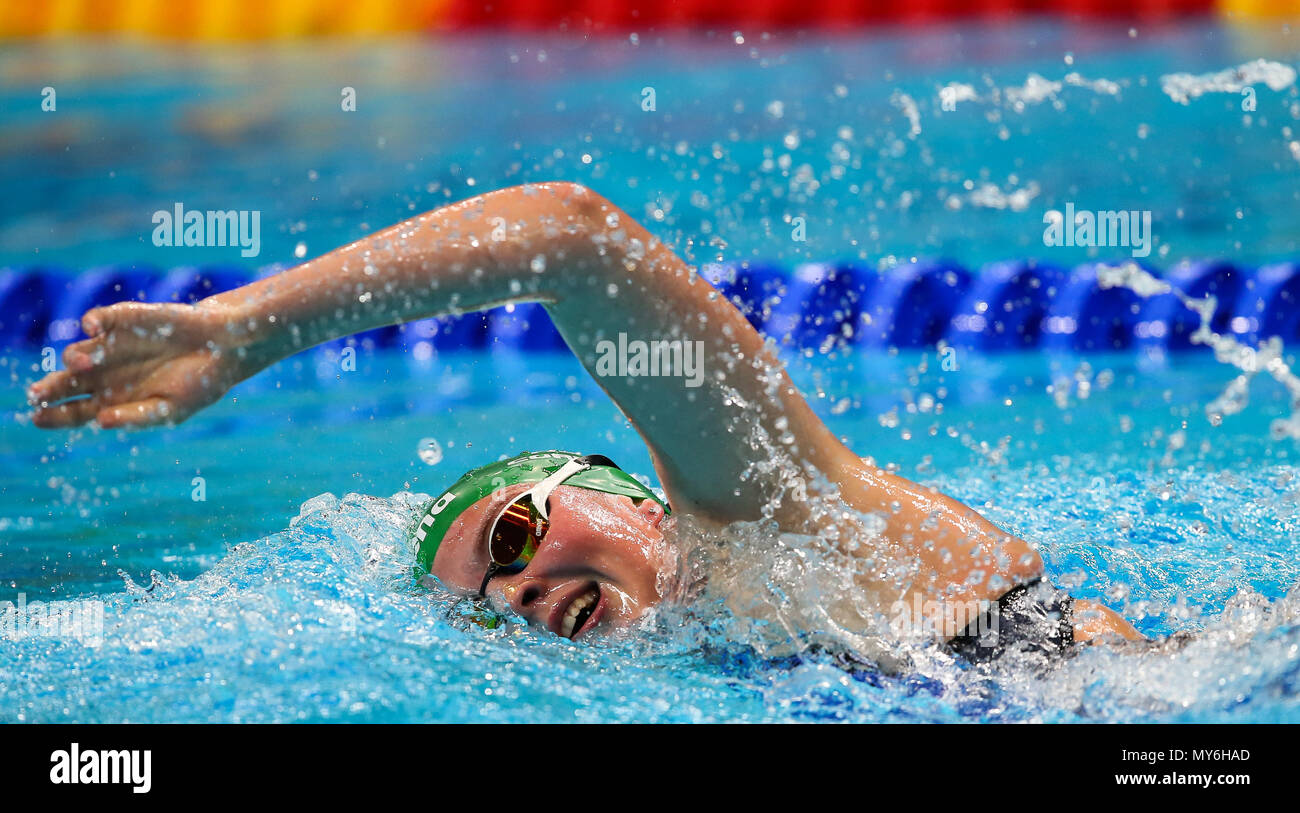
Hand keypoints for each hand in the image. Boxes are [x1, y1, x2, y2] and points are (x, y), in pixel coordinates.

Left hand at [28, 300, 246, 429]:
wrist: (225, 348)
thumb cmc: (199, 385)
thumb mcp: (170, 409)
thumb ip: (136, 417)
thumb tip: (101, 422)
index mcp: (114, 401)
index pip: (74, 411)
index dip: (54, 415)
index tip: (36, 418)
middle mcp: (106, 375)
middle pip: (65, 383)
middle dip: (48, 389)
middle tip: (37, 395)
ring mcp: (112, 347)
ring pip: (76, 353)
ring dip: (74, 359)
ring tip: (84, 364)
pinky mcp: (123, 320)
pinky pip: (97, 320)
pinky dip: (91, 323)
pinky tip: (92, 329)